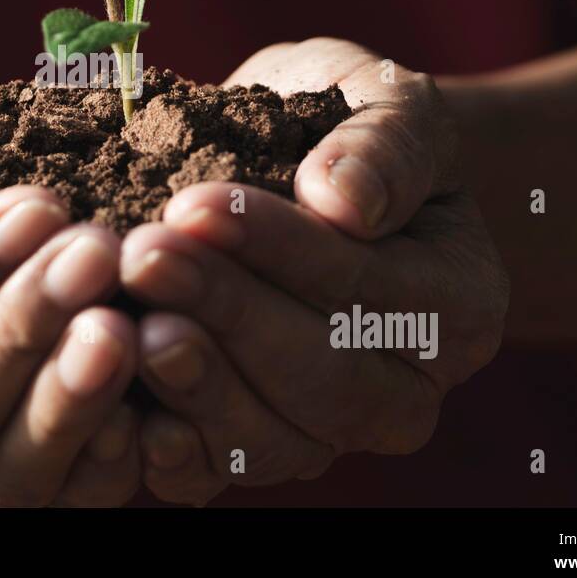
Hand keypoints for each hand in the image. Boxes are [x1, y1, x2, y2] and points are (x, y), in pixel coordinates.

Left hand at [120, 39, 508, 503]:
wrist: (300, 170)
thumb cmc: (345, 127)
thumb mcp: (380, 102)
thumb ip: (385, 144)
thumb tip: (344, 202)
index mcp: (458, 303)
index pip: (369, 287)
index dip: (281, 250)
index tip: (194, 204)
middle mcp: (406, 390)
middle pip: (324, 377)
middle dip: (226, 314)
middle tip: (141, 256)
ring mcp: (330, 433)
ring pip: (271, 439)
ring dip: (194, 384)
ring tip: (128, 325)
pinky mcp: (257, 452)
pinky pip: (215, 475)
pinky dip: (166, 451)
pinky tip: (118, 409)